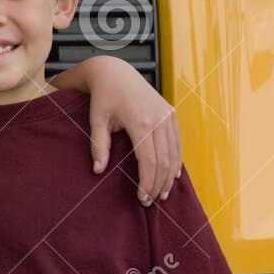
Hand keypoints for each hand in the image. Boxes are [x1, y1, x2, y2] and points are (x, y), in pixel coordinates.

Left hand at [83, 57, 180, 204]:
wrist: (115, 71)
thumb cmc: (103, 97)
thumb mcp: (96, 119)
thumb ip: (99, 145)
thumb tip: (98, 171)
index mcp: (140, 121)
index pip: (149, 160)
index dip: (147, 182)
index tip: (141, 198)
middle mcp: (159, 119)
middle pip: (164, 160)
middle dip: (159, 184)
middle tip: (151, 201)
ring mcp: (167, 115)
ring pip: (174, 153)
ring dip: (170, 176)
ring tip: (163, 194)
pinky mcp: (170, 113)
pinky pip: (177, 142)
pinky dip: (177, 160)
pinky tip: (173, 175)